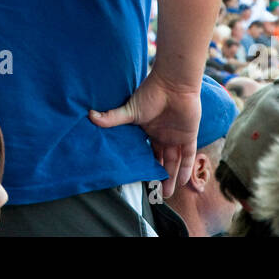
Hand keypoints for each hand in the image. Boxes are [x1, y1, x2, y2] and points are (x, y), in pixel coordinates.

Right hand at [88, 68, 200, 198]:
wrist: (173, 84)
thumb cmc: (151, 93)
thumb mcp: (130, 110)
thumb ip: (112, 117)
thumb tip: (89, 116)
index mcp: (148, 130)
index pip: (147, 152)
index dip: (144, 165)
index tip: (140, 180)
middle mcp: (162, 135)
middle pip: (161, 160)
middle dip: (159, 176)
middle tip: (155, 194)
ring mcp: (176, 136)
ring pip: (174, 161)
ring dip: (171, 177)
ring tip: (167, 194)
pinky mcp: (189, 135)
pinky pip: (188, 155)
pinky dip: (186, 168)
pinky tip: (182, 181)